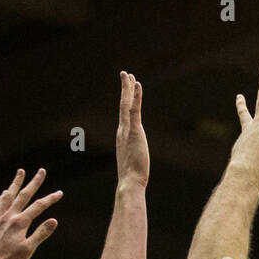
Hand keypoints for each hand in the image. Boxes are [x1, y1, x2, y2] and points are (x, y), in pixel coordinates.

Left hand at [0, 168, 61, 258]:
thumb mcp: (28, 249)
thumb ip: (41, 233)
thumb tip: (54, 220)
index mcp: (20, 223)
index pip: (38, 206)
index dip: (50, 199)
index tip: (59, 193)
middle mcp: (8, 216)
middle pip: (23, 195)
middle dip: (34, 182)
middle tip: (41, 171)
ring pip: (8, 196)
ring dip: (15, 183)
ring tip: (20, 172)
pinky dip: (2, 197)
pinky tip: (4, 193)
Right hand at [116, 71, 148, 188]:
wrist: (129, 183)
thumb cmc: (132, 179)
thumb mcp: (133, 167)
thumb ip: (133, 162)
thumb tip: (134, 171)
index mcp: (122, 138)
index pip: (124, 115)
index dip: (125, 101)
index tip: (126, 90)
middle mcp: (122, 131)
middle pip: (123, 105)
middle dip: (124, 89)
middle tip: (125, 74)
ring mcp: (127, 130)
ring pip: (126, 104)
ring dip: (128, 88)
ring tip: (128, 74)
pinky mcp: (134, 131)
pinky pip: (134, 109)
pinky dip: (135, 96)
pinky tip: (137, 84)